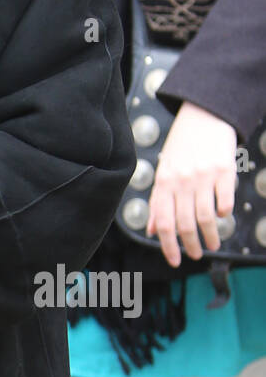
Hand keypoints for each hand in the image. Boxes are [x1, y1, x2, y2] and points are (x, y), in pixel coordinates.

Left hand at [146, 101, 236, 267]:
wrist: (204, 115)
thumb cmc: (182, 146)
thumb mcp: (164, 171)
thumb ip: (158, 202)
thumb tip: (152, 231)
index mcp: (163, 182)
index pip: (163, 222)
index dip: (168, 246)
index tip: (175, 261)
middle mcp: (181, 181)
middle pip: (184, 223)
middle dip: (190, 245)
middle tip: (196, 254)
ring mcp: (203, 176)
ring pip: (206, 217)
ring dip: (210, 236)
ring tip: (212, 244)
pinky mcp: (224, 170)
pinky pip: (225, 200)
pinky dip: (224, 212)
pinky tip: (223, 216)